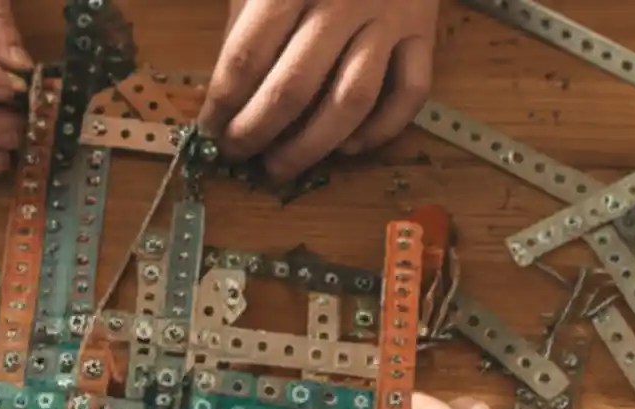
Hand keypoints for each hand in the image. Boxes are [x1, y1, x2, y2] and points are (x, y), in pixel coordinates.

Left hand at [199, 0, 439, 180]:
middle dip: (257, 132)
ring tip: (280, 166)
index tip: (209, 130)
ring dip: (311, 145)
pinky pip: (409, 93)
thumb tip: (227, 92)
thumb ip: (244, 20)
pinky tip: (348, 147)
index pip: (246, 57)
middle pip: (293, 88)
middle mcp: (343, 0)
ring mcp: (389, 17)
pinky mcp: (425, 31)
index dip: (222, 103)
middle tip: (238, 153)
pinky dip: (381, 129)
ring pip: (351, 101)